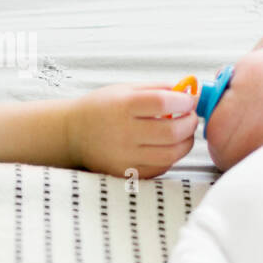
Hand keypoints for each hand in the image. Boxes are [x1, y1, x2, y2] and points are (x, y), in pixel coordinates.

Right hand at [67, 82, 199, 178]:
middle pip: (172, 131)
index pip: (163, 102)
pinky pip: (160, 168)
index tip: (189, 101)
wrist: (73, 133)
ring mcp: (124, 156)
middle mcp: (123, 132)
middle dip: (190, 123)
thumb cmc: (101, 108)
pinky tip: (166, 146)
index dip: (184, 101)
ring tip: (183, 133)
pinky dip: (171, 157)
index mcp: (122, 106)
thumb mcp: (125, 89)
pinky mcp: (126, 173)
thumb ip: (157, 89)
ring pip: (171, 154)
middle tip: (190, 117)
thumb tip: (189, 93)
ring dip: (186, 142)